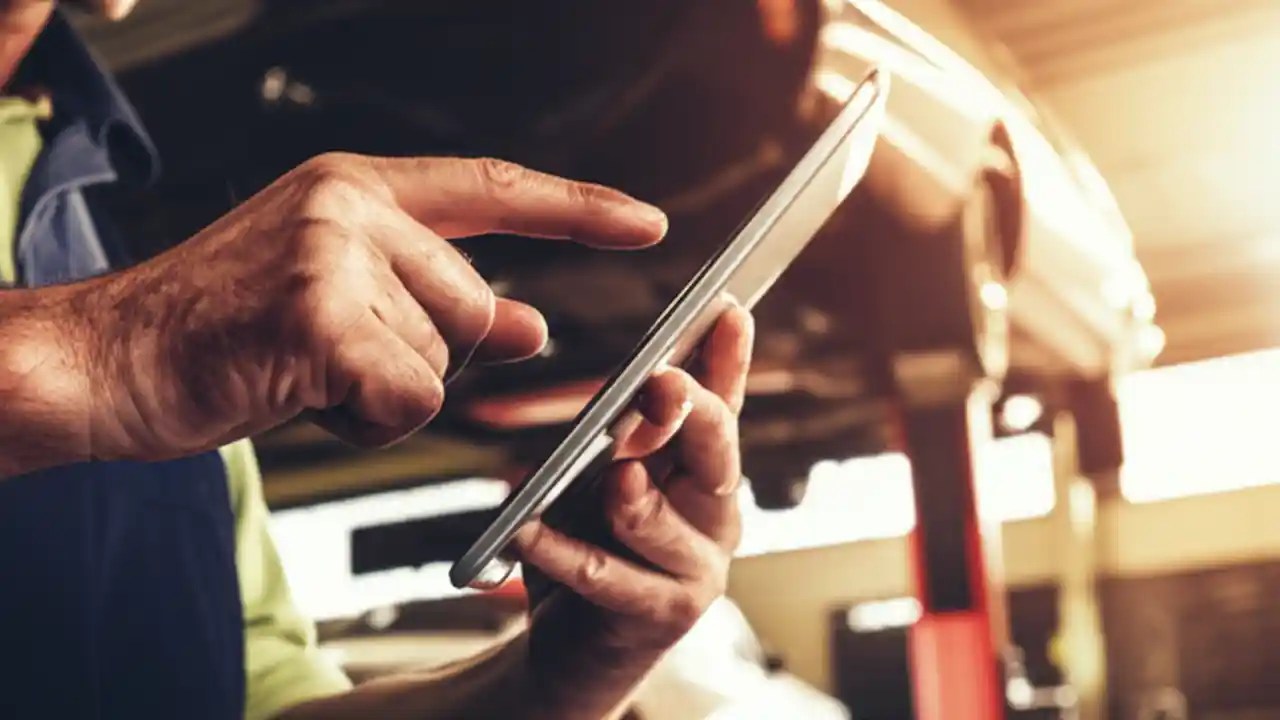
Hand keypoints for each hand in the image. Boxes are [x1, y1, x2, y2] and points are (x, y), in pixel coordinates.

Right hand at [11, 153, 665, 465]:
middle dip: (425, 353)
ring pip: (441, 360)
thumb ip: (438, 301)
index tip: (647, 222)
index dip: (578, 207)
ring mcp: (332, 254)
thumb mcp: (342, 299)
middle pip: (474, 306)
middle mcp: (349, 204)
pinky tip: (301, 395)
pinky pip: (408, 397)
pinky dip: (367, 419)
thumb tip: (531, 328)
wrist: (111, 359)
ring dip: (384, 391)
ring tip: (303, 371)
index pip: (495, 186)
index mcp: (356, 186)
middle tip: (332, 355)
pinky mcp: (317, 317)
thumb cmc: (223, 330)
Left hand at [512, 305, 753, 717]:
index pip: (721, 405)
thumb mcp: (606, 479)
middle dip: (694, 415)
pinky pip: (607, 578)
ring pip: (666, 524)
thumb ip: (629, 438)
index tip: (729, 308)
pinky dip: (565, 552)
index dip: (728, 360)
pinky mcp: (660, 616)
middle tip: (664, 383)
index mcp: (702, 472)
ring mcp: (695, 569)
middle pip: (716, 455)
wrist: (574, 649)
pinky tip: (529, 532)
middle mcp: (714, 516)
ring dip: (636, 499)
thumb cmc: (592, 547)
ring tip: (617, 476)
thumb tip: (645, 385)